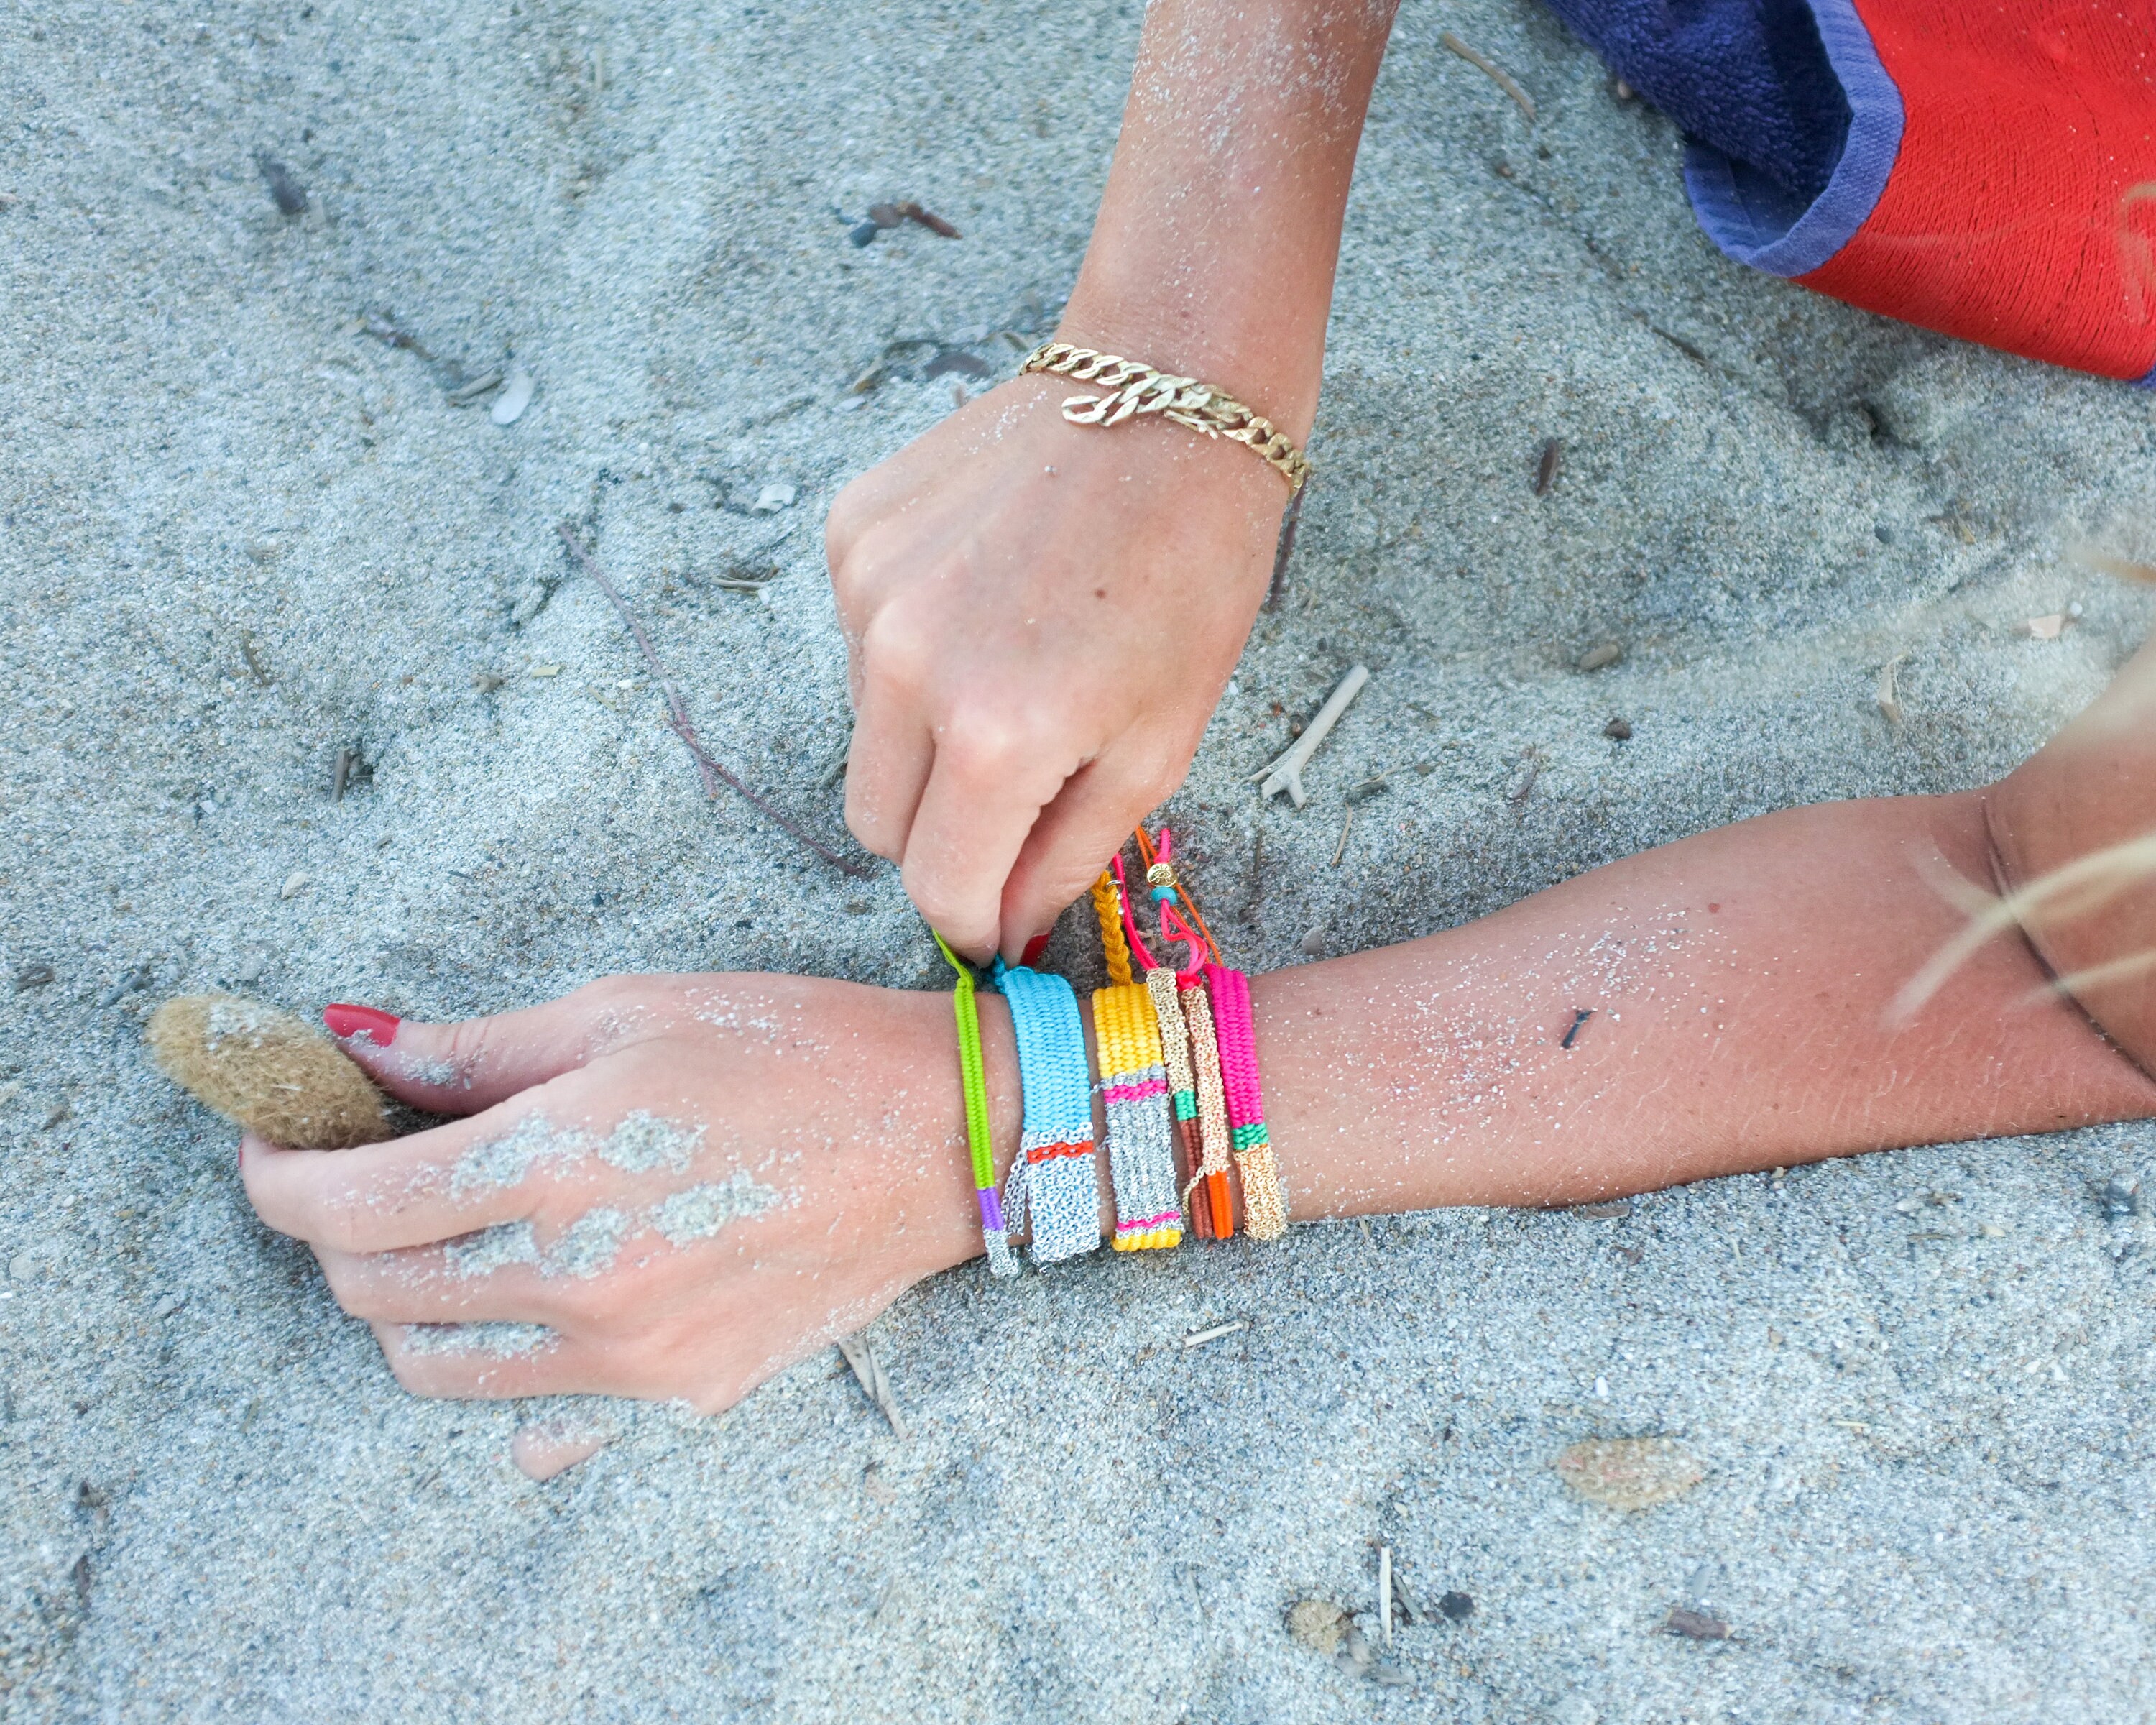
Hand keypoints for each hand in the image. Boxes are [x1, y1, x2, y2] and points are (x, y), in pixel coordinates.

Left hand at [240, 978, 1001, 1412]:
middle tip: (364, 1162)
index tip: (277, 1133)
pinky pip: (532, 1425)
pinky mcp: (675, 1397)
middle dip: (331, 1225)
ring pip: (431, 1366)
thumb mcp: (629, 1011)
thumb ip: (477, 1047)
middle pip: (370, 1289)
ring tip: (442, 1230)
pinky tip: (527, 1309)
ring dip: (400, 1298)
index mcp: (556, 1162)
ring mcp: (627, 1356)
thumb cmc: (794, 1048)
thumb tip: (353, 1045)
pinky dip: (498, 1375)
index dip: (277, 1168)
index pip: (344, 1205)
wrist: (942, 1137)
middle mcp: (577, 1278)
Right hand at [827, 370, 1286, 958]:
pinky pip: (857, 644)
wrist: (1168, 395)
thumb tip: (1006, 927)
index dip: (972, 918)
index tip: (998, 915)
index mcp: (997, 736)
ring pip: (866, 735)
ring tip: (1017, 663)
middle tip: (1020, 790)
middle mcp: (905, 667)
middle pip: (877, 825)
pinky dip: (911, 649)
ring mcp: (866, 593)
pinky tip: (987, 597)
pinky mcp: (849, 533)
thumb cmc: (1191, 573)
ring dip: (926, 735)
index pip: (937, 887)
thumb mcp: (1160, 743)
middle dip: (943, 835)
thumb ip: (1068, 854)